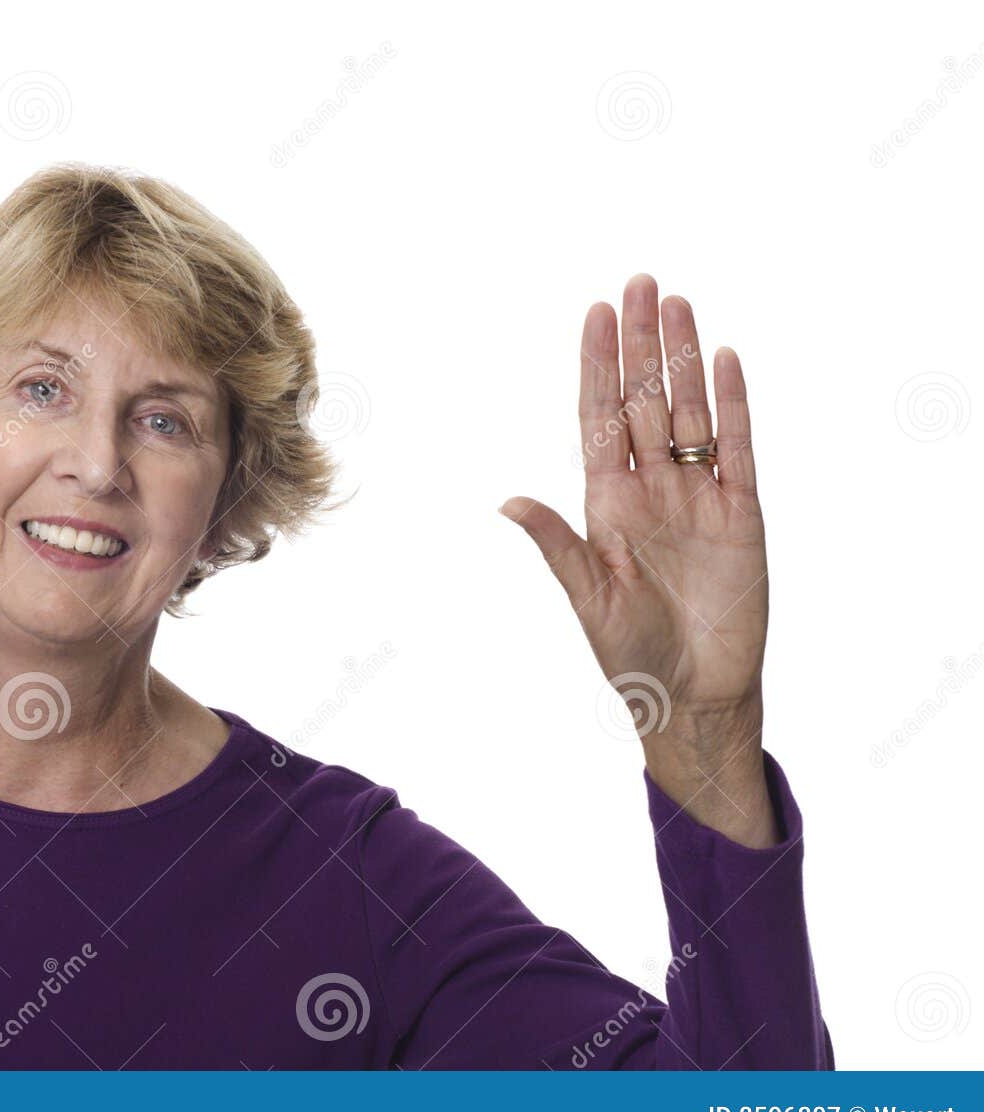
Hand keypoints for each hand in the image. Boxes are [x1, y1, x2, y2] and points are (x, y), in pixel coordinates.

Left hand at [498, 273, 774, 844]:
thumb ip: (556, 544)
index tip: (594, 315)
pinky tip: (724, 360)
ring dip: (683, 359)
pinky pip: (737, 448)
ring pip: (689, 411)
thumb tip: (505, 501)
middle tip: (638, 283)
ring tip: (676, 304)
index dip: (598, 366)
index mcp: (606, 502)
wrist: (695, 693)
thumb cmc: (631, 652)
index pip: (601, 417)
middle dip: (640, 344)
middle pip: (645, 400)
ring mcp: (697, 495)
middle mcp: (650, 487)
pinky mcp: (741, 513)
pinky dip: (732, 405)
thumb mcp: (588, 598)